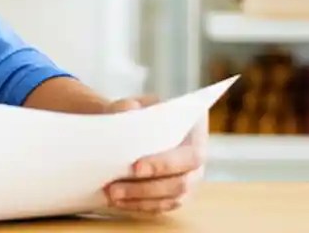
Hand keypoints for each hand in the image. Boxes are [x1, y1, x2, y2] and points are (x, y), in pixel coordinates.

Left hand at [101, 96, 207, 215]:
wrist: (133, 125)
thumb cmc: (138, 113)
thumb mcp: (134, 104)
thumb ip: (129, 106)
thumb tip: (128, 110)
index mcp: (196, 133)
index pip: (190, 155)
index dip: (164, 164)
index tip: (135, 167)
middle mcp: (197, 159)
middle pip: (181, 183)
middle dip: (146, 187)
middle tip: (114, 188)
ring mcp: (189, 179)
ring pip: (171, 198)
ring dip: (140, 199)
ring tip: (111, 195)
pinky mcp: (176, 193)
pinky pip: (162, 206)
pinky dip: (139, 205)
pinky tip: (118, 202)